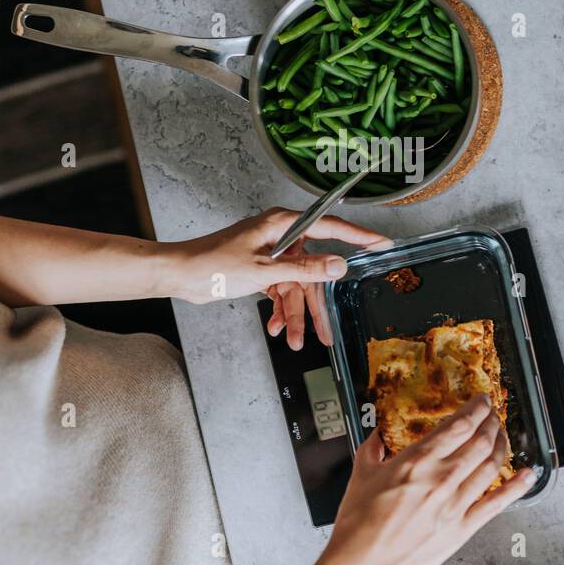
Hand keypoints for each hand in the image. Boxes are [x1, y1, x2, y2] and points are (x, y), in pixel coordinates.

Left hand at [169, 207, 389, 348]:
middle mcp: (280, 236)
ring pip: (295, 287)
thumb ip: (305, 269)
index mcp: (283, 224)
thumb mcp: (264, 271)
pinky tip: (275, 327)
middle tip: (328, 331)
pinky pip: (280, 290)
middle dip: (315, 306)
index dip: (360, 237)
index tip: (383, 243)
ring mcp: (271, 253)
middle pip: (312, 271)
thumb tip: (338, 265)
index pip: (332, 228)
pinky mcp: (261, 268)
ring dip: (293, 315)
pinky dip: (278, 309)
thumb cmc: (213, 264)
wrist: (180, 275)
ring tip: (292, 340)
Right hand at [319, 395, 536, 564]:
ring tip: (502, 438)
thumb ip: (373, 450)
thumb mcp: (361, 475)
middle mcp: (441, 478)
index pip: (459, 425)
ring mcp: (455, 504)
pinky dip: (517, 487)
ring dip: (502, 447)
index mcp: (417, 460)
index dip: (477, 409)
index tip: (482, 402)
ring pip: (491, 466)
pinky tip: (527, 475)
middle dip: (492, 424)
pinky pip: (497, 503)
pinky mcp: (462, 528)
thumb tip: (378, 438)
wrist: (363, 563)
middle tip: (493, 417)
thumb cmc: (359, 523)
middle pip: (480, 441)